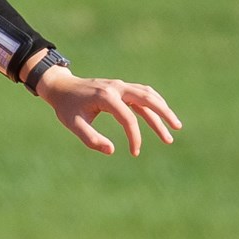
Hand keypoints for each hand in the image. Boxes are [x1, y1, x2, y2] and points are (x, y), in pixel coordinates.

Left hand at [34, 66, 181, 155]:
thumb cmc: (66, 107)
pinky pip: (143, 94)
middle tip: (176, 130)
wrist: (62, 87)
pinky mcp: (121, 88)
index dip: (134, 137)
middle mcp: (117, 88)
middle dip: (163, 115)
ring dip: (162, 110)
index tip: (134, 152)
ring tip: (175, 127)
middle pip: (147, 99)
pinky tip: (160, 115)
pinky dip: (154, 104)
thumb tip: (112, 151)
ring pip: (148, 96)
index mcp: (106, 96)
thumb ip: (90, 139)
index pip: (128, 118)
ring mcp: (120, 86)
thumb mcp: (73, 124)